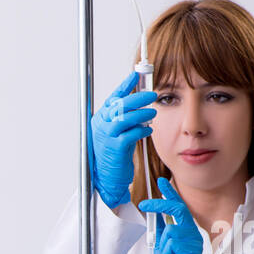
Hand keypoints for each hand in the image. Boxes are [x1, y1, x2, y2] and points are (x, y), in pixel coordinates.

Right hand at [89, 70, 156, 207]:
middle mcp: (101, 126)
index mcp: (101, 119)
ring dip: (142, 114)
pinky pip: (130, 134)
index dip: (125, 85)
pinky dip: (141, 130)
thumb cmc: (113, 155)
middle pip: (120, 105)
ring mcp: (107, 137)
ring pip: (125, 118)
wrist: (108, 178)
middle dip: (138, 97)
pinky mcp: (115, 149)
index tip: (136, 74)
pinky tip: (148, 130)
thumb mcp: (117, 132)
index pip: (113, 98)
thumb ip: (125, 118)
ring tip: (153, 113)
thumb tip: (141, 103)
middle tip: (153, 94)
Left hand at [138, 177, 203, 253]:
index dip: (170, 194)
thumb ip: (161, 231)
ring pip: (170, 231)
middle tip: (144, 203)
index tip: (162, 181)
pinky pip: (172, 245)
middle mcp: (192, 235)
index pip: (178, 208)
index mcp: (186, 232)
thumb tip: (155, 214)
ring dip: (163, 247)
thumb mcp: (161, 246)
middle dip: (160, 205)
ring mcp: (194, 244)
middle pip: (178, 210)